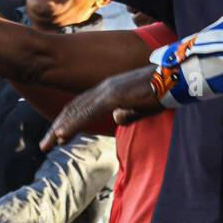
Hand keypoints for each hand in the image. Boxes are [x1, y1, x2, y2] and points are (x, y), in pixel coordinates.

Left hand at [40, 65, 162, 150]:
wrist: (177, 77)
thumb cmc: (165, 90)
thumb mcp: (143, 105)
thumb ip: (129, 112)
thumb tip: (116, 118)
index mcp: (111, 88)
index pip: (83, 105)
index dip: (69, 120)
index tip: (58, 136)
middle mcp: (105, 87)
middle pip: (75, 108)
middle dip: (58, 127)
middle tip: (45, 145)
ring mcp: (109, 90)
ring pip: (78, 111)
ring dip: (60, 129)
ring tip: (48, 145)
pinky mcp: (114, 96)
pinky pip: (88, 113)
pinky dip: (73, 124)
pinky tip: (62, 136)